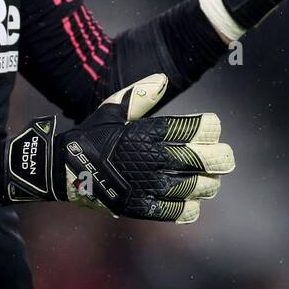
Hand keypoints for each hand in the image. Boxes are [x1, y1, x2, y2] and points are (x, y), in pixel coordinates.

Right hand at [0, 73, 233, 222]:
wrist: (63, 169)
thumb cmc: (91, 135)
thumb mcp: (112, 109)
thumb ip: (140, 95)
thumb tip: (162, 77)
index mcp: (150, 132)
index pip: (200, 128)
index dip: (211, 127)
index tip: (212, 128)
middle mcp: (155, 158)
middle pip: (208, 159)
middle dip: (222, 158)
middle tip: (225, 158)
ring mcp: (150, 185)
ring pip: (200, 187)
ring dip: (210, 183)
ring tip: (209, 180)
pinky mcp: (142, 207)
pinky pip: (180, 211)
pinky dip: (191, 206)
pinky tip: (191, 200)